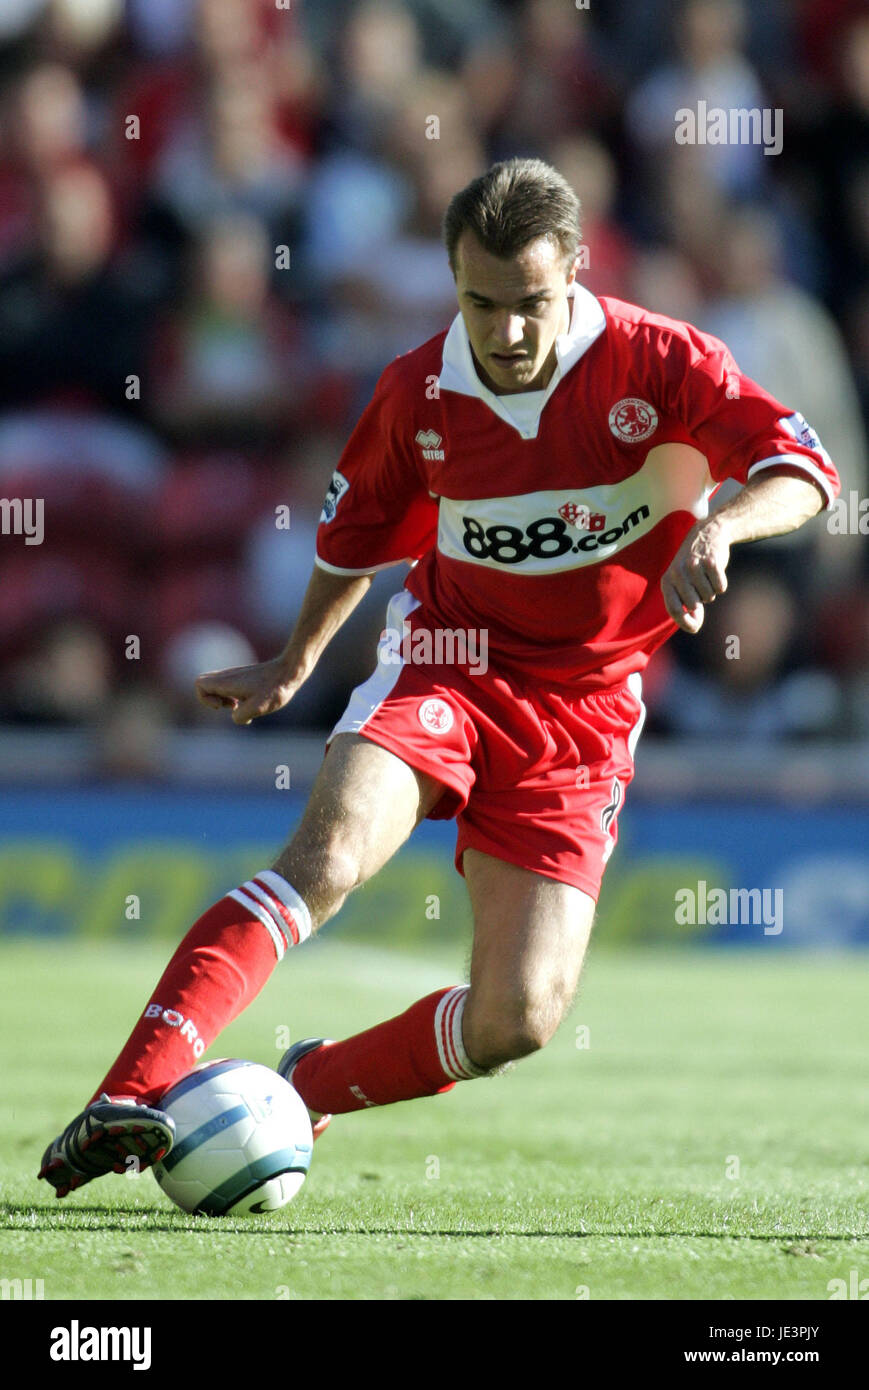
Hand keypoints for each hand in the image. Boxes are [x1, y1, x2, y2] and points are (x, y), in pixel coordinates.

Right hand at [195, 656, 298, 724]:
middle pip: (204, 683)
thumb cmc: (275, 689)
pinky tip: (250, 703)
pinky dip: (233, 697)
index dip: (205, 699)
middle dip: (211, 699)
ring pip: (217, 686)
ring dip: (223, 699)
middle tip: (229, 705)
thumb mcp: (258, 708)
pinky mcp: (245, 678)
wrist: (290, 672)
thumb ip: (239, 716)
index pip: (199, 684)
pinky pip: (228, 687)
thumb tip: (236, 716)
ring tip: (239, 705)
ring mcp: (236, 676)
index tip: (223, 706)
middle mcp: (228, 676)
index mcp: (227, 682)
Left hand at [661, 517, 730, 633]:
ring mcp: (694, 567)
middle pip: (694, 606)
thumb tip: (693, 627)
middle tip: (700, 586)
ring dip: (711, 591)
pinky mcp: (711, 562)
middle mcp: (677, 574)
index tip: (694, 628)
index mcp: (667, 581)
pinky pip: (720, 587)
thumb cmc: (694, 566)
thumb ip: (687, 605)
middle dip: (701, 601)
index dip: (684, 623)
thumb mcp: (684, 583)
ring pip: (709, 597)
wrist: (707, 534)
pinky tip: (715, 571)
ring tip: (706, 576)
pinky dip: (721, 584)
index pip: (674, 609)